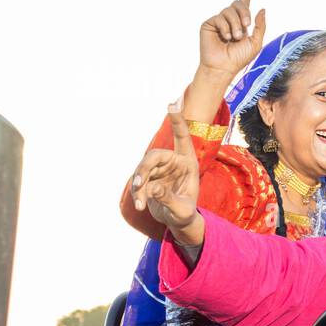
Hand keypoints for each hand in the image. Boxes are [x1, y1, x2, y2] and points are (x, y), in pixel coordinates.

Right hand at [131, 105, 202, 243]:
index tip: (172, 104)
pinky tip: (140, 205)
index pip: (183, 138)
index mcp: (188, 162)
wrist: (176, 220)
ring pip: (142, 169)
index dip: (177, 122)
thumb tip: (153, 188)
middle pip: (154, 156)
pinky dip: (137, 193)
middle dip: (144, 169)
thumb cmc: (185, 213)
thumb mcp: (182, 209)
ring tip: (140, 203)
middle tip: (139, 184)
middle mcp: (173, 161)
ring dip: (139, 185)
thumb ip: (169, 198)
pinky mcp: (148, 177)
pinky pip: (138, 181)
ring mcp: (159, 168)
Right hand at [198, 0, 266, 76]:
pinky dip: (225, 28)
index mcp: (242, 23)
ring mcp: (219, 21)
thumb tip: (262, 9)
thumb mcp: (255, 42)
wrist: (223, 67)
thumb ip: (260, 26)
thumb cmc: (239, 58)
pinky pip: (219, 18)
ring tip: (235, 38)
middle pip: (238, 4)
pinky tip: (225, 38)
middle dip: (244, 13)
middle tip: (246, 26)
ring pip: (229, 11)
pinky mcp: (209, 24)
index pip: (244, 4)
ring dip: (236, 25)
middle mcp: (230, 20)